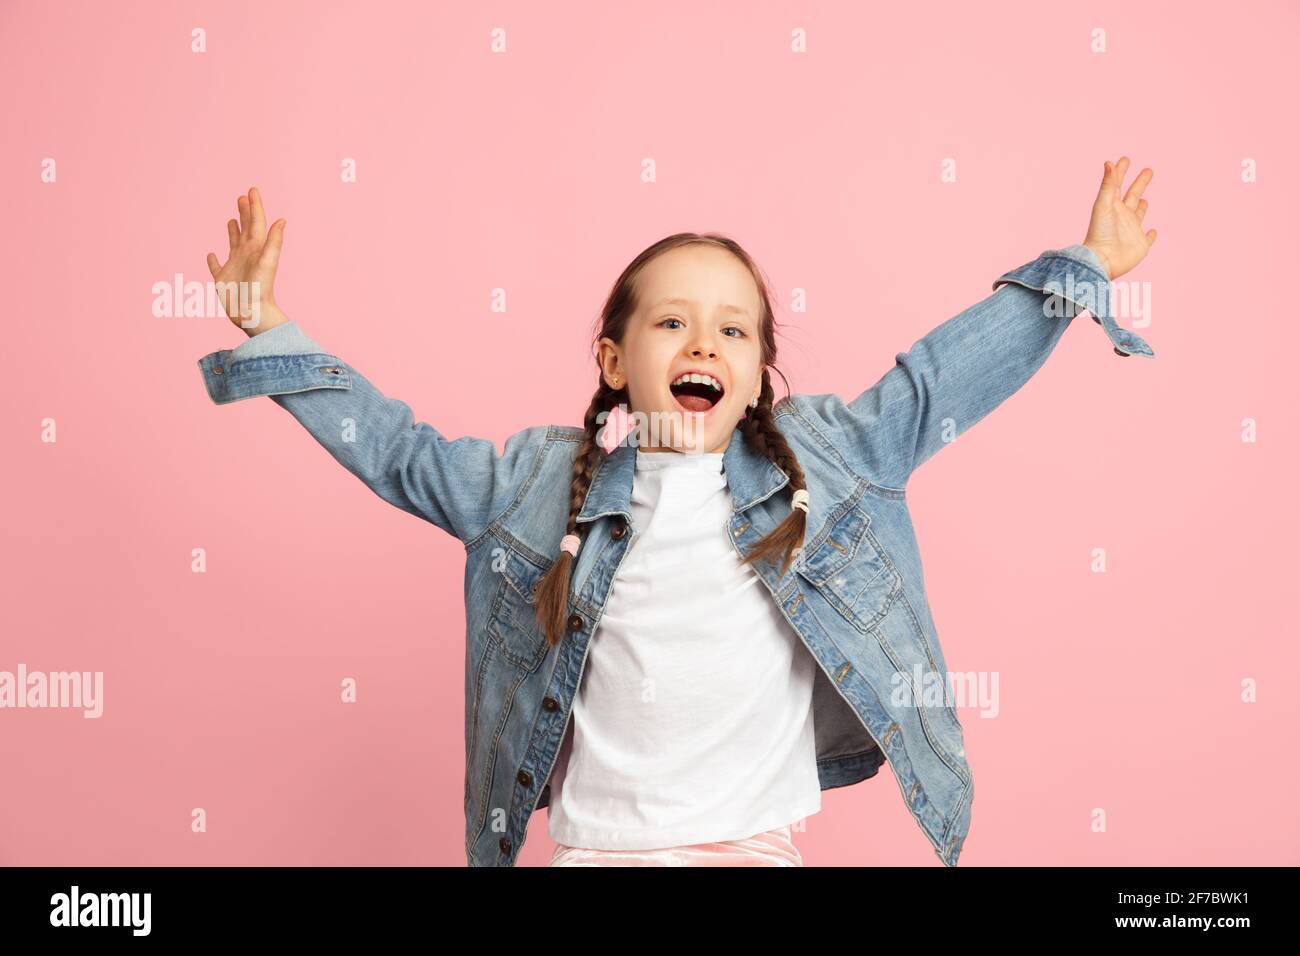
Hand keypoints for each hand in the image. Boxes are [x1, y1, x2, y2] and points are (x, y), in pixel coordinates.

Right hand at [206, 186, 289, 335]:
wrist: (253, 314)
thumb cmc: (261, 290)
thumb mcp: (268, 262)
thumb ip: (274, 241)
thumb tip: (282, 220)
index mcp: (256, 248)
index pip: (256, 222)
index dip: (255, 206)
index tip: (252, 189)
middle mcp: (246, 255)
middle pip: (245, 229)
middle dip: (244, 213)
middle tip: (243, 196)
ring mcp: (234, 266)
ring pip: (233, 243)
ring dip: (232, 230)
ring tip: (232, 219)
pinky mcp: (223, 279)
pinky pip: (216, 266)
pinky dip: (213, 260)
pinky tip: (211, 254)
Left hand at [1082, 157, 1157, 279]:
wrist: (1102, 261)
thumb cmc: (1100, 233)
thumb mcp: (1104, 205)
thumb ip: (1108, 184)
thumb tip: (1109, 162)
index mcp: (1112, 206)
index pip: (1117, 185)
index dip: (1120, 171)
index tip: (1124, 159)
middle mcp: (1122, 217)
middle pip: (1132, 195)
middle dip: (1139, 183)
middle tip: (1148, 170)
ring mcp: (1131, 231)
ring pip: (1138, 215)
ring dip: (1141, 207)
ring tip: (1144, 199)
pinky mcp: (1140, 245)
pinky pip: (1147, 239)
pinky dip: (1151, 235)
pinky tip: (1153, 231)